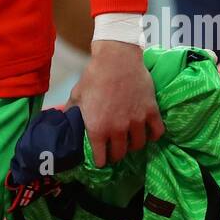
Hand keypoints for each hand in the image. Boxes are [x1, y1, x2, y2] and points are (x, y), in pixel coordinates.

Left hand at [65, 40, 163, 166]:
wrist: (116, 59)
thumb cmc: (94, 76)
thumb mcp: (78, 94)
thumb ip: (71, 111)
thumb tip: (63, 119)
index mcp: (97, 128)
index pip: (101, 158)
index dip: (100, 160)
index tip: (101, 159)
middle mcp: (117, 130)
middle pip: (120, 154)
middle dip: (116, 154)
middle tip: (115, 150)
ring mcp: (136, 122)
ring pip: (138, 145)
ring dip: (133, 145)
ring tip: (130, 140)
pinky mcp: (151, 112)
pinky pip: (156, 132)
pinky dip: (153, 135)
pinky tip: (148, 132)